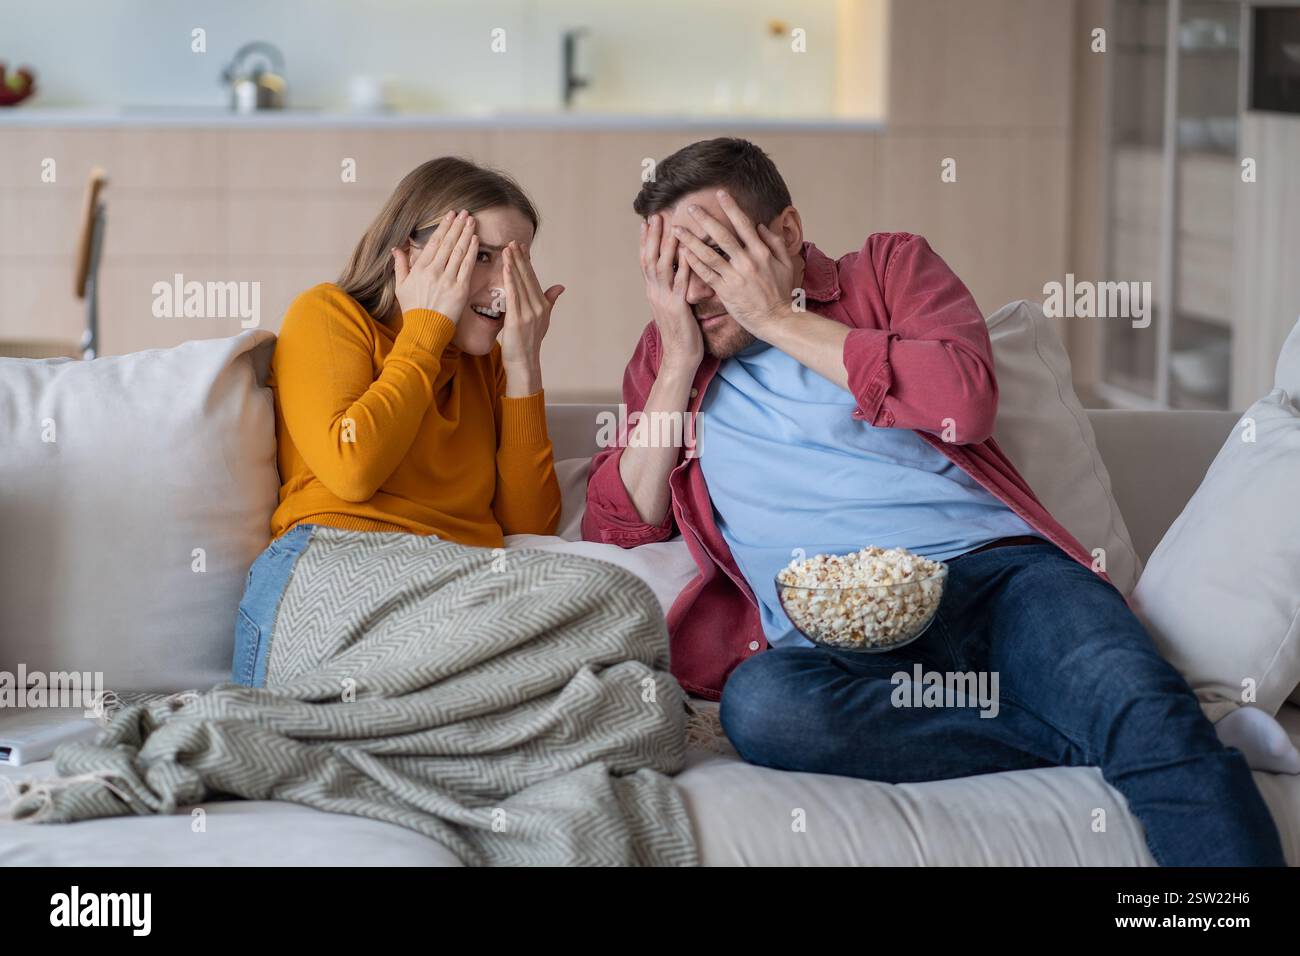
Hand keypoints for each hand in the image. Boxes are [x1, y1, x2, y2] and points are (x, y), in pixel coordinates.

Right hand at [392, 209, 478, 322]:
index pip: (434, 242)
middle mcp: (434, 271)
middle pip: (448, 243)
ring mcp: (448, 280)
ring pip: (458, 252)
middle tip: (465, 212)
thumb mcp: (401, 287)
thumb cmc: (413, 309)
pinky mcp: (460, 290)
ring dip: (466, 234)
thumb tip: (396, 249)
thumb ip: (400, 265)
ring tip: (472, 221)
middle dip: (457, 225)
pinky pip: (467, 267)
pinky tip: (475, 240)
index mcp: (420, 269)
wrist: (425, 330)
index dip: (443, 227)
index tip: (450, 215)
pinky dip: (472, 252)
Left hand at [501, 241, 562, 394]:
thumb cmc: (529, 342)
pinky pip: (513, 296)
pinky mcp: (518, 319)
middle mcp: (538, 306)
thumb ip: (550, 301)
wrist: (524, 362)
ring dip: (513, 265)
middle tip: (512, 242)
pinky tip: (506, 268)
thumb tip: (560, 286)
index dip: (526, 262)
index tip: (521, 247)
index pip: (533, 278)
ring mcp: (529, 313)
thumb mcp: (543, 320)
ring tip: (507, 249)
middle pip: (527, 277)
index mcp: (542, 305)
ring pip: (520, 283)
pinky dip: (510, 281)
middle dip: (519, 258)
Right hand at [641, 213, 701, 374]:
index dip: (644, 241)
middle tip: (655, 215)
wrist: (680, 357)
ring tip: (669, 225)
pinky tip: (689, 250)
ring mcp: (664, 299)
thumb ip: (672, 289)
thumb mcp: (673, 307)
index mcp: (653, 292)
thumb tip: (676, 273)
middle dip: (651, 236)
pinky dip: (684, 265)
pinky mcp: (677, 307)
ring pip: (662, 267)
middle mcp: (655, 293)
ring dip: (665, 244)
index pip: (645, 261)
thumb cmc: (681, 333)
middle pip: (649, 259)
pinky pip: (681, 282)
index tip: (646, 222)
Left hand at [673, 190, 795, 337]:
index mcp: (761, 252)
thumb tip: (761, 226)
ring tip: (677, 230)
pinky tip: (683, 253)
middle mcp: (747, 261)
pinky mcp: (725, 291)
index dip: (731, 207)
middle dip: (705, 219)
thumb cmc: (781, 292)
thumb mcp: (786, 264)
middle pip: (722, 236)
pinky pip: (706, 274)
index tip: (720, 194)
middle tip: (690, 207)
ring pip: (709, 254)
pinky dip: (694, 263)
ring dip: (691, 240)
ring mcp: (735, 277)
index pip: (743, 224)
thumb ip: (775, 242)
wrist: (777, 319)